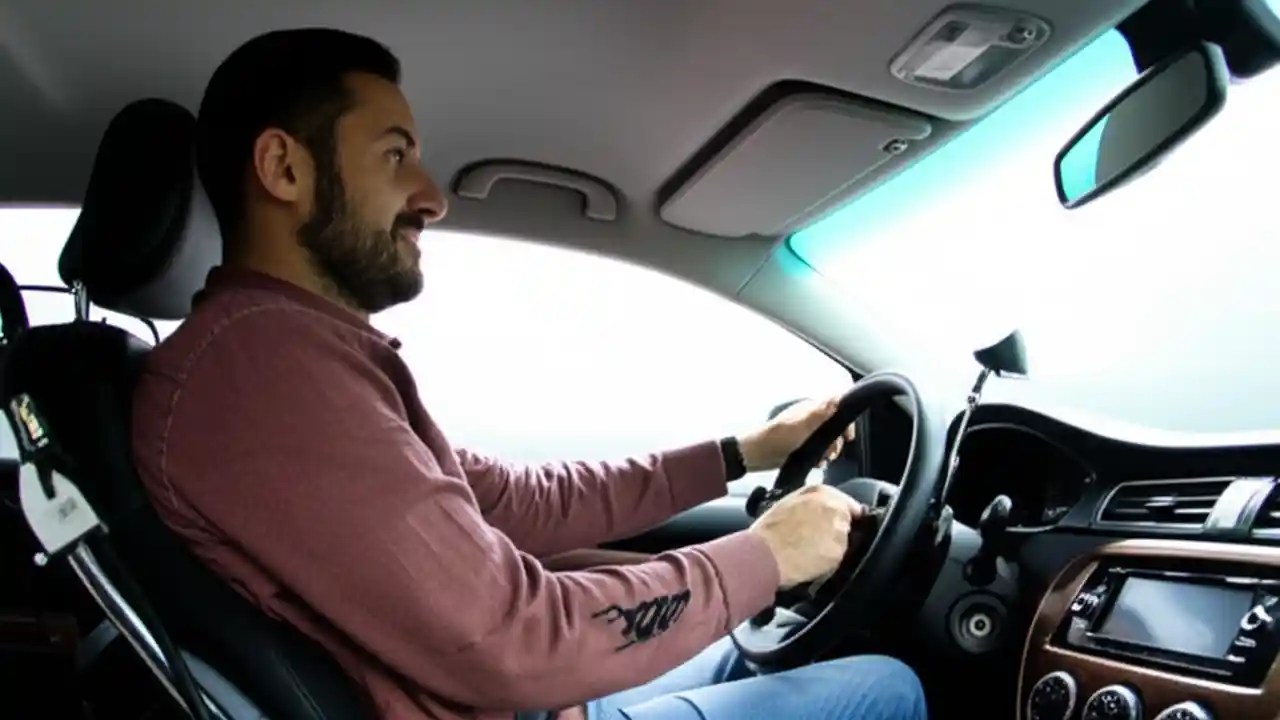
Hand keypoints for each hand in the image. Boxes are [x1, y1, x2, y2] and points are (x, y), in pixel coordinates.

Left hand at [738, 396, 855, 471]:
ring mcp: (805, 432)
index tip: (848, 437)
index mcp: (810, 409)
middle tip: (832, 453)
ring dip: (829, 451)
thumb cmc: (779, 437)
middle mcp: (810, 418)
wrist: (757, 454)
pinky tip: (817, 464)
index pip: (836, 407)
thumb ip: (820, 413)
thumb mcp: (802, 425)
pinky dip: (820, 457)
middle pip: (834, 425)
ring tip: (823, 460)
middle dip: (837, 440)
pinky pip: (818, 450)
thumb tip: (838, 397)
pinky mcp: (801, 445)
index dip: (846, 420)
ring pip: (827, 439)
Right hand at [749, 485, 866, 589]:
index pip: (846, 502)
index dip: (841, 514)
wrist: (764, 554)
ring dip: (832, 545)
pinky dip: (828, 560)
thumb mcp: (788, 503)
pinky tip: (811, 560)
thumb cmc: (769, 530)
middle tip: (815, 538)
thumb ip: (810, 501)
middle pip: (847, 521)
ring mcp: (839, 530)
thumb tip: (821, 507)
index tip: (834, 523)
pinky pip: (838, 557)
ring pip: (843, 540)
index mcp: (821, 493)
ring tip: (810, 550)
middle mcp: (834, 508)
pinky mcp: (838, 552)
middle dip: (835, 529)